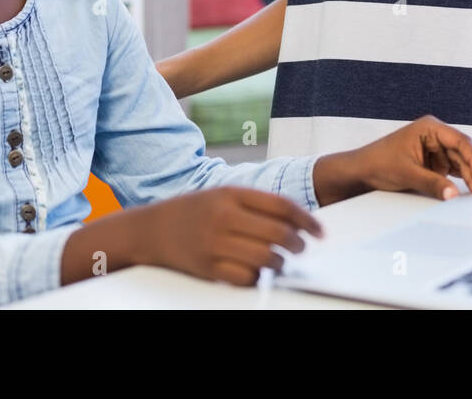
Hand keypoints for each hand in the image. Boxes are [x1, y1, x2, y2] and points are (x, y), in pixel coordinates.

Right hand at [136, 186, 323, 285]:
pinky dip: (257, 278)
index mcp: (231, 194)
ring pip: (265, 258)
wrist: (151, 229)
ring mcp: (215, 243)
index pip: (281, 205)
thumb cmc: (194, 211)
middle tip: (301, 248)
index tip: (320, 231)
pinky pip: (245, 278)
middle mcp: (224, 217)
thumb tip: (296, 221)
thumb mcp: (223, 195)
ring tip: (279, 261)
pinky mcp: (208, 268)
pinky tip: (257, 272)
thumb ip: (256, 204)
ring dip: (280, 263)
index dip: (307, 219)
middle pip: (277, 233)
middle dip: (298, 244)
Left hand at [355, 115, 471, 199]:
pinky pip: (453, 170)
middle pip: (463, 153)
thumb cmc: (378, 163)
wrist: (361, 171)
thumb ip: (432, 183)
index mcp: (429, 128)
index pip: (459, 141)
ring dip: (471, 178)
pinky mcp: (434, 162)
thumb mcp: (407, 174)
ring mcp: (435, 149)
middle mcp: (435, 135)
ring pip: (461, 163)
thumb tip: (453, 193)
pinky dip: (462, 181)